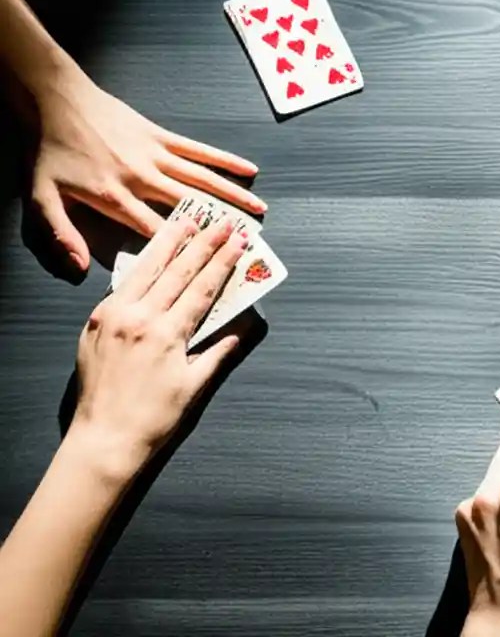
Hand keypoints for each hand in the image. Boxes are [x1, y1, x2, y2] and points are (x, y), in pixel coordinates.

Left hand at [25, 67, 263, 272]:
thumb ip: (59, 233)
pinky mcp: (161, 136)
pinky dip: (225, 160)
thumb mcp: (41, 197)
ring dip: (233, 195)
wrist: (55, 100)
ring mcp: (156, 155)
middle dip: (220, 226)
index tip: (208, 265)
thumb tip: (78, 266)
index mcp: (115, 198)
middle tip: (247, 241)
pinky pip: (199, 150)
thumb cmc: (48, 150)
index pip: (154, 232)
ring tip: (259, 210)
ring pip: (202, 179)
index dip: (182, 250)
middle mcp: (142, 178)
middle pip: (190, 207)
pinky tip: (249, 169)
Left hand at [70, 215, 247, 479]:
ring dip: (169, 242)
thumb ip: (220, 351)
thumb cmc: (153, 419)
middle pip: (177, 270)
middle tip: (221, 223)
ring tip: (186, 220)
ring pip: (146, 269)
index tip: (239, 242)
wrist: (104, 439)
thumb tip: (244, 326)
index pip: (202, 287)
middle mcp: (138, 318)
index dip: (223, 262)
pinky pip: (122, 284)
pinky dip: (141, 265)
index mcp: (166, 334)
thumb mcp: (195, 386)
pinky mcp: (95, 321)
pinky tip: (152, 253)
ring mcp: (113, 316)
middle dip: (203, 243)